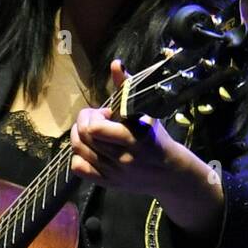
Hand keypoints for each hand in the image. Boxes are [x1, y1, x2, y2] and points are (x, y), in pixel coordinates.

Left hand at [68, 59, 184, 198]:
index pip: (95, 129)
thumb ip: (128, 87)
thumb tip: (115, 64)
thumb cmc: (156, 137)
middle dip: (84, 121)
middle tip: (95, 118)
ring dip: (78, 135)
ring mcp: (114, 173)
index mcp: (134, 138)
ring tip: (90, 131)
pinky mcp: (108, 183)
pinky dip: (78, 156)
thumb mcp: (147, 111)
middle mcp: (123, 158)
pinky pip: (79, 170)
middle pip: (84, 138)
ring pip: (79, 151)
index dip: (93, 115)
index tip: (106, 112)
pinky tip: (89, 149)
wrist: (169, 172)